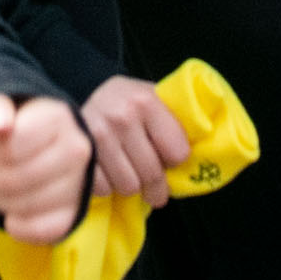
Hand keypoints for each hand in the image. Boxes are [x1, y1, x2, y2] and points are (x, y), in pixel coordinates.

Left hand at [0, 90, 91, 243]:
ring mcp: (78, 185)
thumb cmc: (20, 125)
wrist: (47, 144)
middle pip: (15, 179)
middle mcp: (77, 152)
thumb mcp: (4, 108)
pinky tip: (10, 209)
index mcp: (60, 120)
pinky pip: (38, 231)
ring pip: (23, 206)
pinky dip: (16, 225)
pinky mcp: (73, 214)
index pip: (10, 148)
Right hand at [76, 73, 190, 205]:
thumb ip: (173, 119)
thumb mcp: (153, 97)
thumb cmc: (127, 100)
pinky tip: (110, 173)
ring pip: (128, 186)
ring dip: (132, 186)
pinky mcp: (80, 153)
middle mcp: (122, 118)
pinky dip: (108, 187)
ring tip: (130, 174)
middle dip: (157, 187)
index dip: (176, 160)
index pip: (177, 152)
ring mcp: (98, 136)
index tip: (171, 159)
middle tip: (157, 191)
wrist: (84, 89)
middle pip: (152, 174)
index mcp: (146, 102)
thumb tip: (200, 154)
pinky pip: (103, 188)